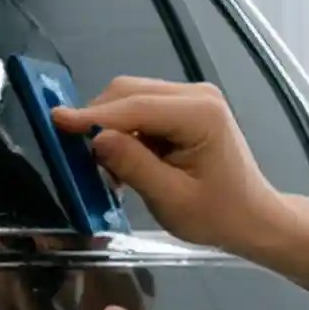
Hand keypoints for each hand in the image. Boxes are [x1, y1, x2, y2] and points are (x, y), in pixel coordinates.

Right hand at [52, 76, 292, 249]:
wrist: (252, 217)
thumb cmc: (219, 215)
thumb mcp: (172, 200)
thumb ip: (134, 166)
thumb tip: (96, 140)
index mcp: (200, 114)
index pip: (135, 107)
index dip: (93, 115)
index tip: (55, 121)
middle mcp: (196, 94)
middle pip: (129, 92)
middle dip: (100, 121)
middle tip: (86, 163)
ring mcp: (192, 97)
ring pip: (131, 98)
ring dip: (112, 128)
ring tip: (112, 171)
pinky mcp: (184, 107)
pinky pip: (141, 109)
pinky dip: (126, 131)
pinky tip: (128, 162)